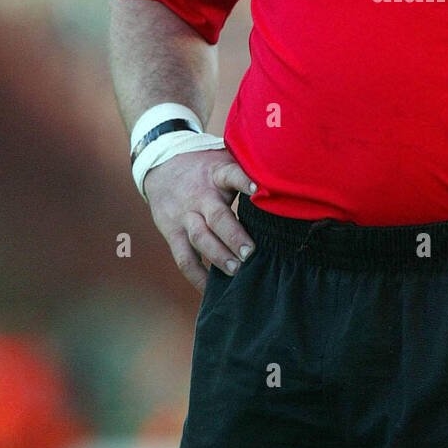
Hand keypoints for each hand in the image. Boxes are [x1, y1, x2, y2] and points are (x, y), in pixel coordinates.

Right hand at [144, 149, 256, 291]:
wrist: (162, 167)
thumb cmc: (206, 168)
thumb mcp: (224, 159)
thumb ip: (248, 168)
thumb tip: (286, 176)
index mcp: (217, 175)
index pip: (231, 175)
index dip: (244, 181)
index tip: (259, 190)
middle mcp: (200, 197)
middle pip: (217, 217)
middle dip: (234, 236)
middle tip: (251, 252)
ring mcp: (185, 216)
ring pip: (200, 238)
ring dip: (218, 256)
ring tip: (236, 270)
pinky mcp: (172, 232)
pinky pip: (184, 258)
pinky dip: (197, 276)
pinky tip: (211, 289)